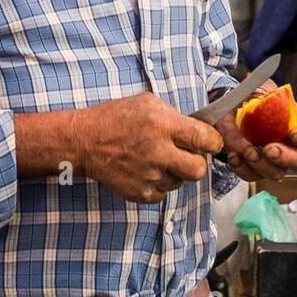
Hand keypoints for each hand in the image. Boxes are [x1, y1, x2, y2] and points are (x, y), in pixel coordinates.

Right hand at [73, 92, 223, 203]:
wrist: (83, 141)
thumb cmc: (115, 118)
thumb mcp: (147, 103)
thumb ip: (175, 116)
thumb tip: (199, 128)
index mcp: (163, 125)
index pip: (206, 140)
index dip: (213, 142)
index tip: (210, 143)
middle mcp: (158, 152)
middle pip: (198, 169)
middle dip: (196, 162)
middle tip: (186, 155)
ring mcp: (148, 175)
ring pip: (180, 182)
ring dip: (174, 173)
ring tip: (157, 160)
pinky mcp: (139, 192)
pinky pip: (162, 194)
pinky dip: (158, 184)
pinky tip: (145, 170)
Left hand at [213, 79, 296, 179]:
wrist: (233, 110)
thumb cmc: (254, 100)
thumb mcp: (260, 91)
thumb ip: (263, 94)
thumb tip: (262, 96)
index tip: (295, 135)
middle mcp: (292, 146)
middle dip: (285, 157)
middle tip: (269, 149)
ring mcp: (275, 161)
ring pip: (276, 173)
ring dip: (262, 165)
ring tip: (247, 152)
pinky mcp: (255, 169)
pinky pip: (252, 176)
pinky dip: (242, 168)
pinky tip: (234, 156)